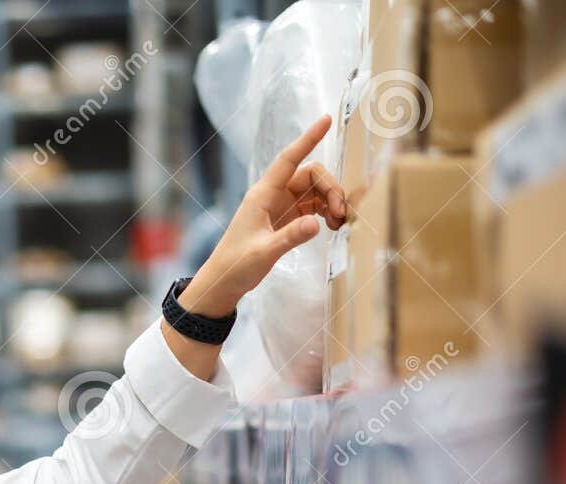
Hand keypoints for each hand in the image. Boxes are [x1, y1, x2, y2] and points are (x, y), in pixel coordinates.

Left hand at [179, 114, 347, 317]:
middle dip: (330, 189)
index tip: (326, 120)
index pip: (289, 159)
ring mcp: (280, 206)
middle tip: (341, 214)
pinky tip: (331, 227)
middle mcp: (273, 194)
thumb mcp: (263, 252)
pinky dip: (325, 212)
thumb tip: (316, 223)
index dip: (308, 139)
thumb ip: (289, 237)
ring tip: (339, 223)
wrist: (224, 281)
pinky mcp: (286, 219)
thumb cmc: (236, 264)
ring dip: (330, 202)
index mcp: (263, 194)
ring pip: (314, 191)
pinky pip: (312, 207)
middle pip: (311, 176)